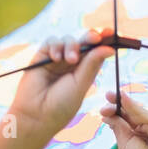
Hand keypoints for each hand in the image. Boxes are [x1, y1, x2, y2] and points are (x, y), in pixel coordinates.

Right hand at [9, 27, 115, 143]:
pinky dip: (55, 46)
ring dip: (72, 46)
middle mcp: (72, 64)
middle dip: (91, 37)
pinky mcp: (42, 56)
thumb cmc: (61, 105)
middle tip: (96, 37)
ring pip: (68, 40)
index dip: (104, 42)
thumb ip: (92, 64)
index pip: (97, 52)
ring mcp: (57, 59)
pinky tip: (55, 58)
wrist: (36, 114)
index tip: (112, 33)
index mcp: (85, 72)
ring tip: (70, 60)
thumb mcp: (80, 84)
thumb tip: (110, 48)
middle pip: (84, 42)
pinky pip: (51, 41)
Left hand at [99, 90, 147, 148]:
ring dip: (121, 103)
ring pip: (134, 111)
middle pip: (128, 114)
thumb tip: (108, 115)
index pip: (122, 122)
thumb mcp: (125, 145)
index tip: (102, 112)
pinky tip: (122, 98)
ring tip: (109, 97)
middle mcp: (144, 132)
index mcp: (134, 139)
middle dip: (115, 106)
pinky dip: (132, 105)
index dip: (112, 115)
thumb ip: (119, 129)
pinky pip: (143, 113)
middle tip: (104, 102)